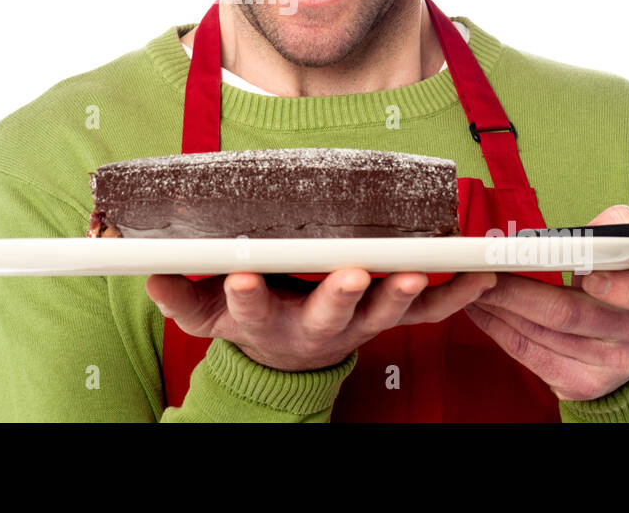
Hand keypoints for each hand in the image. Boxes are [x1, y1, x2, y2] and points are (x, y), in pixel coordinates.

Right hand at [146, 268, 496, 371]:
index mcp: (267, 321)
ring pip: (384, 313)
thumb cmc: (252, 316)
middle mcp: (317, 325)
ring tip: (417, 275)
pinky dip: (457, 294)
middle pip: (330, 314)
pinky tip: (479, 275)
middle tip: (353, 275)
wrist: (291, 352)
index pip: (252, 308)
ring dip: (402, 294)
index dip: (247, 295)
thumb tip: (149, 274)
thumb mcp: (207, 313)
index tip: (243, 280)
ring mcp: (359, 323)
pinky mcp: (391, 316)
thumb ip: (181, 294)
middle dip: (341, 295)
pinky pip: (429, 310)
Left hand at [464, 205, 628, 401]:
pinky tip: (479, 309)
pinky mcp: (582, 383)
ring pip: (543, 335)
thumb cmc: (622, 272)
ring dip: (499, 307)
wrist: (626, 331)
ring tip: (469, 284)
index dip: (623, 289)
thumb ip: (615, 227)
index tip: (588, 278)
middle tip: (481, 270)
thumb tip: (586, 234)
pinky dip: (498, 329)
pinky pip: (530, 354)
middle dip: (518, 290)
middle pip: (572, 314)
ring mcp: (611, 365)